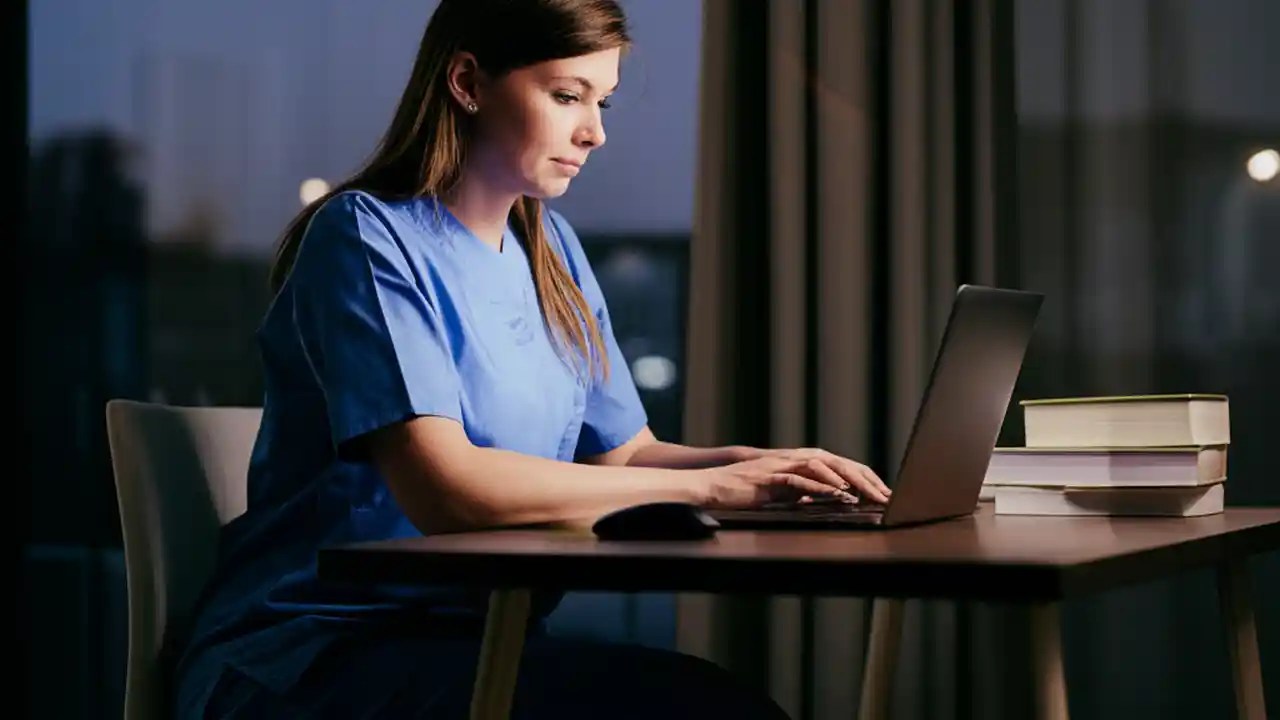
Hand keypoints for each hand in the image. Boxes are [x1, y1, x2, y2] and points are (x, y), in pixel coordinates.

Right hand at [738, 446, 890, 503]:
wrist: (715, 484)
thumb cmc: (746, 489)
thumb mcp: (782, 491)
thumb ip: (803, 490)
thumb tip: (824, 497)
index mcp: (801, 462)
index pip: (840, 466)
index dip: (864, 478)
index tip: (884, 494)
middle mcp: (795, 458)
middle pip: (837, 463)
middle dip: (864, 479)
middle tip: (885, 495)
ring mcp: (782, 465)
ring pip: (821, 466)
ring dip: (845, 480)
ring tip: (866, 494)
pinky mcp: (770, 477)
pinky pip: (799, 479)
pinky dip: (819, 486)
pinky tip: (835, 494)